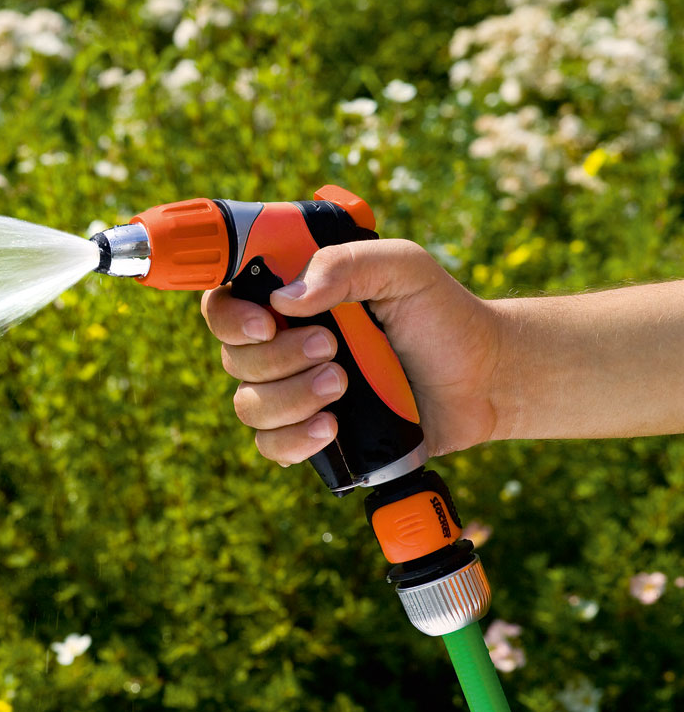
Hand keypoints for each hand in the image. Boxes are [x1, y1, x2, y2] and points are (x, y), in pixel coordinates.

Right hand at [201, 239, 502, 465]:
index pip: (226, 300)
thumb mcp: (403, 268)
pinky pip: (270, 446)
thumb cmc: (442, 315)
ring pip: (248, 404)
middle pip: (232, 357)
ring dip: (289, 398)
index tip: (266, 323)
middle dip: (278, 359)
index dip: (230, 315)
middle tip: (333, 351)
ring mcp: (295, 391)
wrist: (484, 380)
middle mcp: (283, 343)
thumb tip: (286, 298)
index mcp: (294, 297)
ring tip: (343, 387)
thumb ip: (346, 265)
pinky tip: (331, 429)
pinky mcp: (312, 434)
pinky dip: (293, 440)